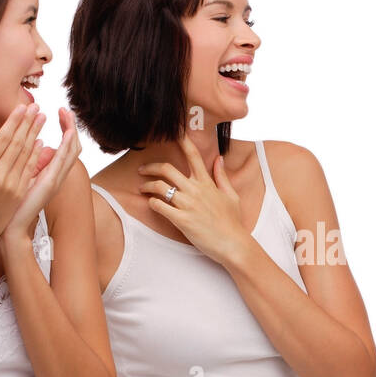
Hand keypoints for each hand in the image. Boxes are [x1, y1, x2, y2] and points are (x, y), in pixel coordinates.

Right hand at [0, 103, 47, 242]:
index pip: (2, 140)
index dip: (13, 122)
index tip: (21, 108)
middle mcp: (0, 176)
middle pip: (18, 144)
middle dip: (28, 123)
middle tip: (36, 107)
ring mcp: (12, 185)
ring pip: (26, 155)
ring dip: (35, 135)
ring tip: (41, 119)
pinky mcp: (19, 193)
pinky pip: (30, 170)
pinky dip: (36, 155)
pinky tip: (41, 142)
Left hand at [0, 106, 81, 245]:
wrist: (10, 227)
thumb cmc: (12, 205)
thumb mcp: (23, 179)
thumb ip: (32, 162)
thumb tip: (36, 143)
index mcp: (50, 173)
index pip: (64, 146)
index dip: (64, 129)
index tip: (59, 112)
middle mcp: (56, 175)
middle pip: (71, 146)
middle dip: (70, 126)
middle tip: (65, 109)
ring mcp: (55, 180)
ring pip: (70, 151)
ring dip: (70, 131)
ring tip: (67, 114)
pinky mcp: (50, 184)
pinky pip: (62, 162)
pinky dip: (66, 147)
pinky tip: (68, 134)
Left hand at [137, 134, 248, 264]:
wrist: (233, 244)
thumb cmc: (233, 222)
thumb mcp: (231, 195)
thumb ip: (222, 176)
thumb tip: (218, 159)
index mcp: (207, 183)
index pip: (193, 156)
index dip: (182, 141)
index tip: (173, 133)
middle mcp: (196, 190)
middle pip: (167, 169)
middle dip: (151, 167)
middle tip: (142, 170)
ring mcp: (188, 205)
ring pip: (160, 186)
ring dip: (147, 185)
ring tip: (142, 189)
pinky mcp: (181, 220)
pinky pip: (159, 206)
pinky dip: (152, 202)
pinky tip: (150, 203)